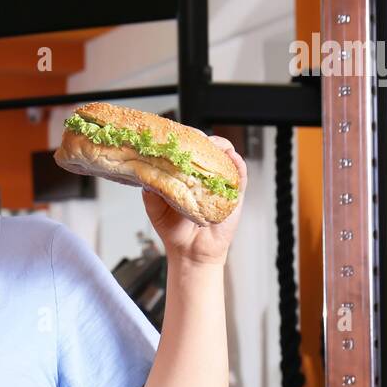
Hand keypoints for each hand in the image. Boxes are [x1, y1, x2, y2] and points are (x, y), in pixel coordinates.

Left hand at [141, 135, 246, 266]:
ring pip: (226, 156)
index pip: (188, 148)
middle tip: (195, 137)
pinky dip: (238, 165)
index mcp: (185, 174)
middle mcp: (203, 175)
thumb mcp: (155, 206)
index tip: (177, 134)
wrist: (190, 252)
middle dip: (203, 138)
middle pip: (208, 147)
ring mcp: (220, 183)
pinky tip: (232, 159)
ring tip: (213, 146)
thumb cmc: (173, 229)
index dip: (184, 138)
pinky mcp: (234, 195)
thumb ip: (151, 188)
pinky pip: (240, 176)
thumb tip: (146, 171)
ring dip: (221, 147)